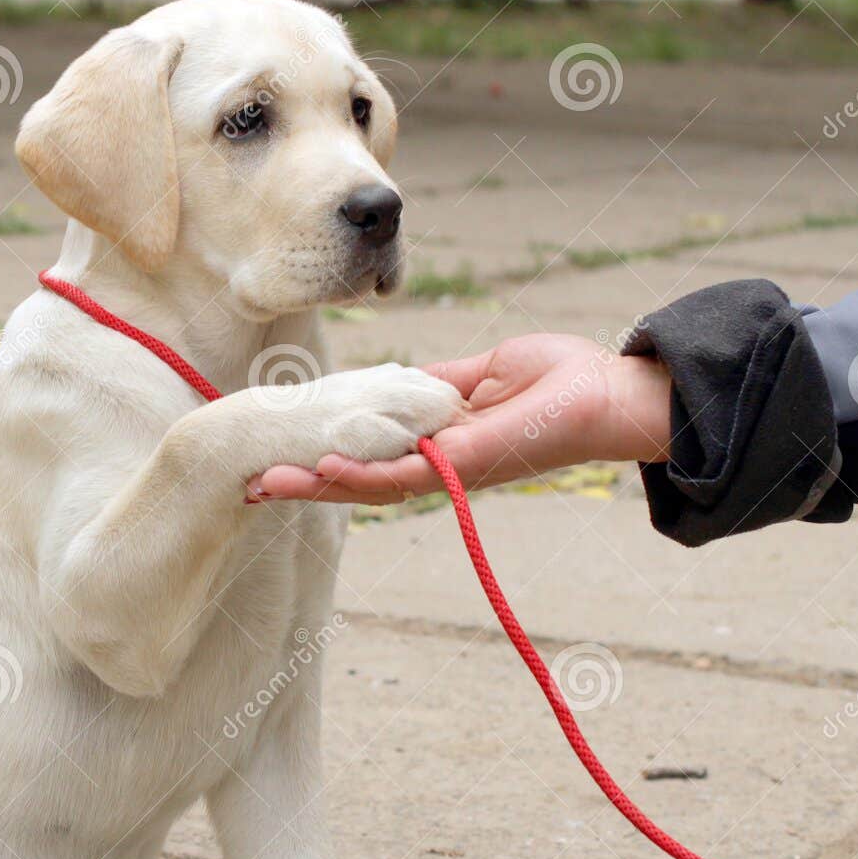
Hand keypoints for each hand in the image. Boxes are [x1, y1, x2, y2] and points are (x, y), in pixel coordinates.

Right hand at [248, 334, 672, 503]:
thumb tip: (396, 378)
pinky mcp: (463, 466)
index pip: (366, 456)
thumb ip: (434, 383)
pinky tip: (328, 467)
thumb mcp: (480, 371)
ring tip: (267, 486)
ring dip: (317, 486)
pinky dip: (365, 473)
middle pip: (356, 481)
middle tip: (251, 487)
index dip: (320, 458)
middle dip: (303, 485)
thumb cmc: (557, 379)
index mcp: (435, 445)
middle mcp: (434, 467)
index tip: (274, 458)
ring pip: (369, 485)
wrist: (606, 393)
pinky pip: (405, 475)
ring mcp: (446, 471)